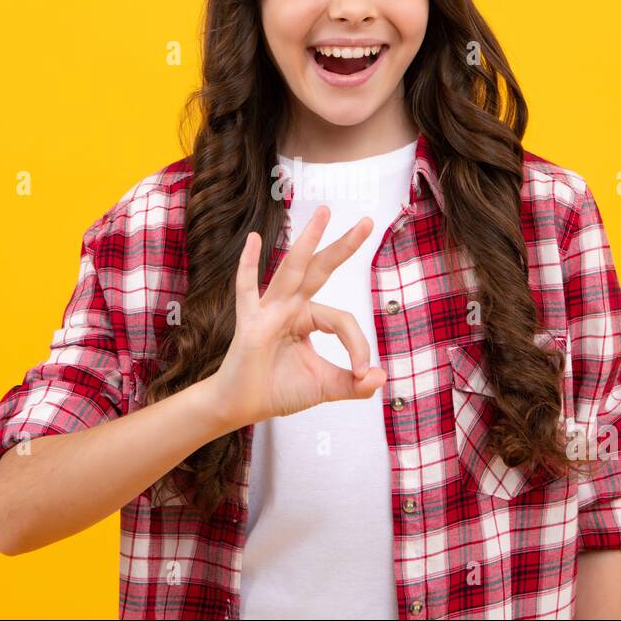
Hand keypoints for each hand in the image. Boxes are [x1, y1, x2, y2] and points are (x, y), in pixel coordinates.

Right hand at [212, 204, 387, 427]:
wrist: (240, 406)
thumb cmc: (277, 390)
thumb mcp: (324, 386)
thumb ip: (353, 384)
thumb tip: (381, 378)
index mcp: (307, 316)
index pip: (342, 319)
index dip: (358, 345)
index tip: (363, 372)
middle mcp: (289, 306)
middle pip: (321, 269)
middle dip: (344, 245)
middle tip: (367, 221)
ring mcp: (268, 311)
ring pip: (292, 270)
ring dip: (308, 240)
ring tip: (324, 213)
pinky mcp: (249, 323)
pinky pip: (247, 290)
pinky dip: (248, 265)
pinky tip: (253, 239)